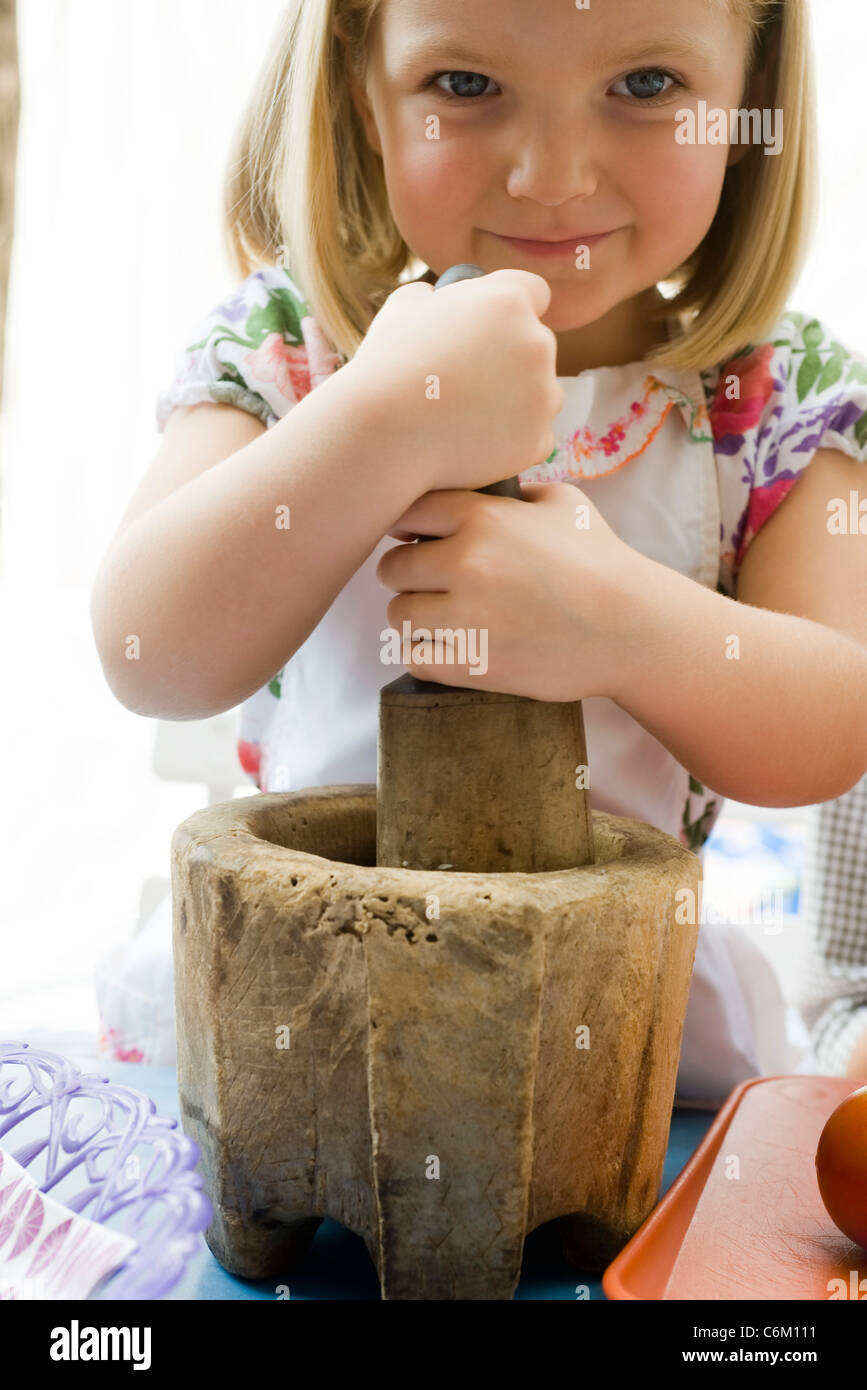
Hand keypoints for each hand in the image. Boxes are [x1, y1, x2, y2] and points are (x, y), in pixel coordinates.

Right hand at [345, 269, 563, 493]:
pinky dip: (512, 439)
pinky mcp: (538, 441)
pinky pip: (535, 435)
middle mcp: (537, 344)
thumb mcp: (405, 305)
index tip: (489, 328)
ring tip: (466, 413)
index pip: (534, 293)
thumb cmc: (387, 366)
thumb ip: (440, 295)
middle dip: (511, 356)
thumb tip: (444, 299)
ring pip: (540, 392)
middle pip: (537, 344)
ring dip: (516, 399)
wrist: (384, 436)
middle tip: (467, 378)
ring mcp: (543, 396)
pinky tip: (475, 440)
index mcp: (509, 302)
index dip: (510, 309)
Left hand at [376, 481, 638, 701]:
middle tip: (433, 584)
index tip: (419, 540)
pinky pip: (414, 656)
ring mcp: (466, 617)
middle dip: (410, 575)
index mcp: (482, 518)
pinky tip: (449, 646)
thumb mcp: (562, 503)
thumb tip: (472, 488)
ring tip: (443, 618)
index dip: (409, 528)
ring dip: (415, 617)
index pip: (406, 513)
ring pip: (399, 615)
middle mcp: (466, 563)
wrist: (631, 628)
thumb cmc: (600, 561)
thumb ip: (511, 493)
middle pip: (393, 568)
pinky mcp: (472, 664)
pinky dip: (426, 653)